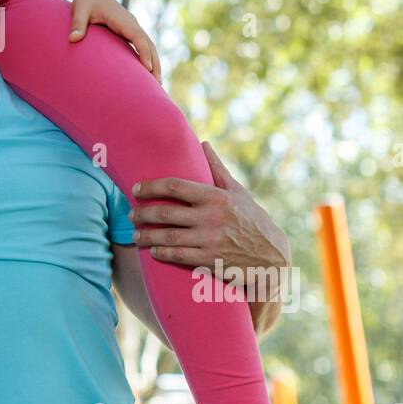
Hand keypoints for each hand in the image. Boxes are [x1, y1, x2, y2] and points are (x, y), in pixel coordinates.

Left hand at [69, 0, 161, 82]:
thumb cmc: (86, 1)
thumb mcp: (80, 10)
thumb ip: (77, 24)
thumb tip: (72, 40)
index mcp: (122, 19)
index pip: (137, 37)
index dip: (144, 52)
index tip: (148, 68)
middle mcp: (132, 24)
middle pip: (149, 44)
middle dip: (155, 63)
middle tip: (158, 84)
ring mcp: (133, 28)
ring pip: (149, 46)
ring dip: (155, 63)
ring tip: (158, 85)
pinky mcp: (130, 32)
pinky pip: (143, 46)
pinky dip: (149, 59)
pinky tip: (149, 74)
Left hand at [128, 141, 290, 298]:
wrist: (272, 258)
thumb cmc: (252, 220)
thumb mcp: (238, 192)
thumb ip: (217, 168)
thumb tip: (203, 143)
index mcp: (215, 197)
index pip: (175, 186)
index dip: (151, 186)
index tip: (136, 189)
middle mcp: (211, 218)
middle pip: (166, 212)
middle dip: (143, 213)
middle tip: (131, 214)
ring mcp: (209, 240)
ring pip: (167, 236)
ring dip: (147, 235)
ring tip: (137, 234)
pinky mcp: (209, 261)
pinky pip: (178, 256)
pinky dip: (162, 252)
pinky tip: (154, 250)